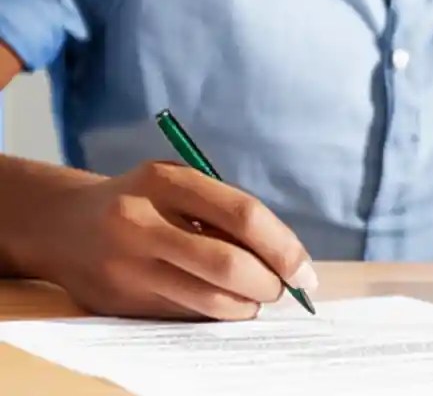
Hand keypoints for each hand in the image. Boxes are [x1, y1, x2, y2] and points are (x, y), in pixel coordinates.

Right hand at [35, 161, 316, 320]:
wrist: (61, 224)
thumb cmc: (143, 201)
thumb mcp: (179, 184)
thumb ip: (226, 212)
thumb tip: (286, 259)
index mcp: (165, 181)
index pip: (243, 215)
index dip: (283, 247)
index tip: (305, 270)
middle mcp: (141, 222)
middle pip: (228, 265)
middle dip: (269, 283)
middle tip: (282, 288)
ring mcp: (126, 265)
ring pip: (208, 300)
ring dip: (245, 305)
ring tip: (253, 297)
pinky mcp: (117, 302)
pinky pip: (185, 317)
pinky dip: (214, 314)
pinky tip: (217, 301)